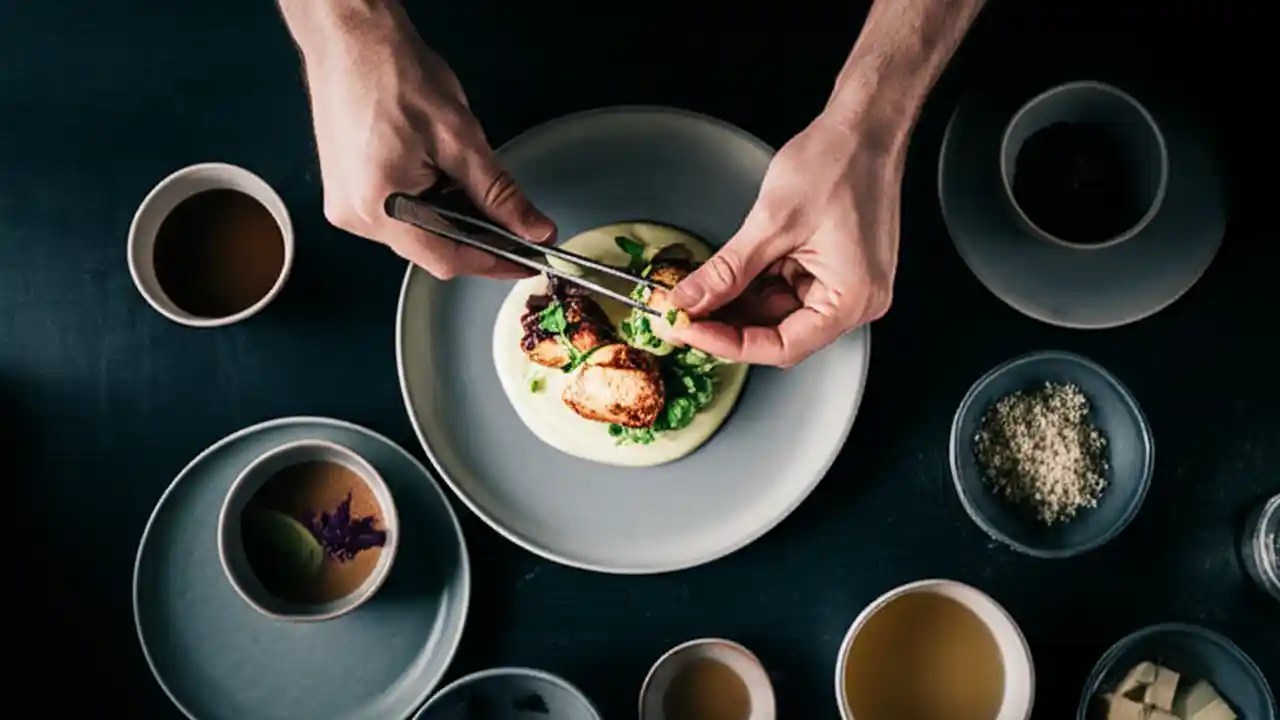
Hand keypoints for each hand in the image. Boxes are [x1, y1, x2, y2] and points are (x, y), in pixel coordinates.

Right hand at [304, 6, 553, 278]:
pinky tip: (443, 177)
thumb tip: (534, 229)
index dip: (493, 263)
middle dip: (475, 236)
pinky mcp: (345, 189)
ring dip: (451, 218)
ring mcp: (344, 205)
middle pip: (430, 249)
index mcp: (379, 208)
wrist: (349, 37)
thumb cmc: (395, 75)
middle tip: (515, 221)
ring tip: (471, 184)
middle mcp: (354, 216)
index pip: (448, 259)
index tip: (527, 261)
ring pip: (415, 232)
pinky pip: (396, 214)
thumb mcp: (460, 139)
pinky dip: (427, 204)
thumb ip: (499, 193)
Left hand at [669, 114, 902, 366]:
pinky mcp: (829, 270)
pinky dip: (750, 286)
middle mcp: (853, 301)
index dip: (728, 344)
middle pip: (778, 334)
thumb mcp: (772, 221)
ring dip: (733, 306)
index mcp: (851, 298)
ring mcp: (842, 286)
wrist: (864, 126)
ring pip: (775, 314)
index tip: (687, 330)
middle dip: (725, 325)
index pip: (782, 347)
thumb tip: (689, 300)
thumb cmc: (838, 162)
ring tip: (691, 294)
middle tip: (678, 314)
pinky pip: (783, 290)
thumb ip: (727, 270)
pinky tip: (719, 279)